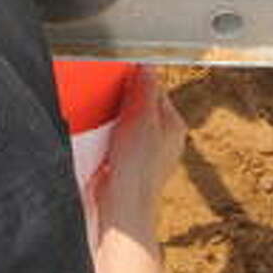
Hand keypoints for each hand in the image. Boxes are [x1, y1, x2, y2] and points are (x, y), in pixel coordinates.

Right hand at [94, 70, 186, 243]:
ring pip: (126, 120)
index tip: (119, 76)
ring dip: (112, 116)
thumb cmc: (137, 168)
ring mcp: (145, 152)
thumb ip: (145, 89)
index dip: (136, 80)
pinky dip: (106, 134)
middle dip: (122, 98)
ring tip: (104, 119)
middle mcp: (162, 138)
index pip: (155, 88)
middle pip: (139, 103)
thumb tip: (147, 65)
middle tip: (109, 97)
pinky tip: (100, 137)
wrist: (120, 207)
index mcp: (173, 124)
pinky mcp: (127, 162)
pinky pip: (115, 137)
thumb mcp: (141, 117)